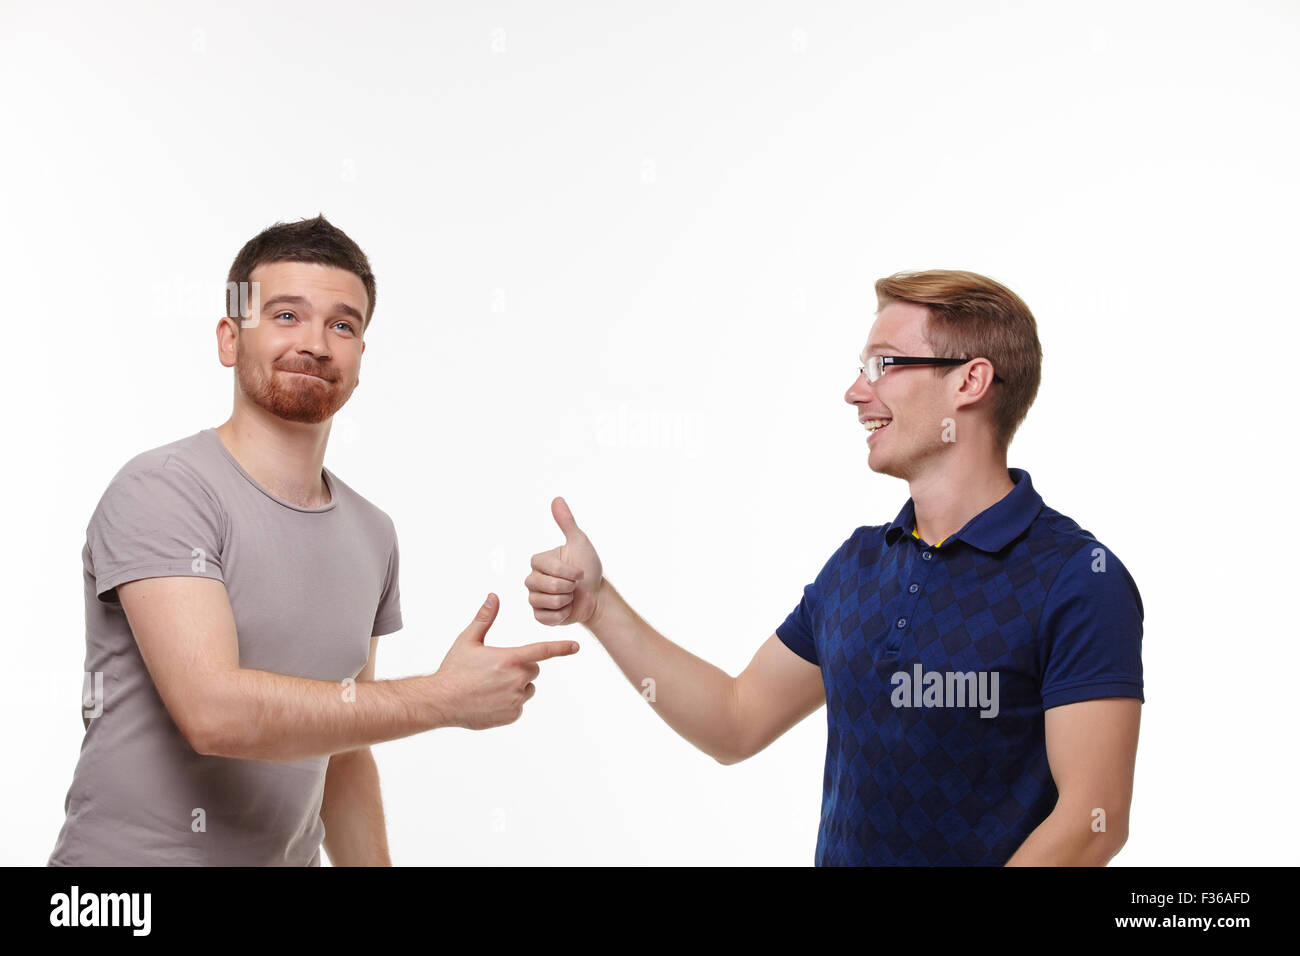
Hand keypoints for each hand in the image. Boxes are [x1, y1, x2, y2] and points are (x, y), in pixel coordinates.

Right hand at [432, 593, 578, 729]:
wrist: (440, 701)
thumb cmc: (454, 669)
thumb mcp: (468, 640)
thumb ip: (485, 618)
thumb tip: (494, 597)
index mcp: (510, 659)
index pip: (543, 651)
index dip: (561, 648)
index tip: (576, 646)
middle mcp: (516, 680)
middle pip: (533, 669)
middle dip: (521, 667)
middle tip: (497, 669)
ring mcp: (515, 700)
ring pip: (527, 688)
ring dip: (517, 685)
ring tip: (491, 685)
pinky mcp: (512, 715)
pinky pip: (519, 705)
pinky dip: (509, 702)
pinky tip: (489, 699)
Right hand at [525, 497, 603, 626]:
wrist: (597, 596)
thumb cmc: (588, 568)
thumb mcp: (579, 543)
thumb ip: (567, 522)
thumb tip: (557, 499)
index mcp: (539, 562)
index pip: (546, 567)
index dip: (567, 572)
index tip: (579, 572)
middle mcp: (532, 579)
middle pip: (544, 585)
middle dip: (567, 587)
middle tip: (574, 586)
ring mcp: (534, 598)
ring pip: (545, 602)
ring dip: (565, 601)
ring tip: (570, 596)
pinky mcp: (539, 615)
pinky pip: (546, 618)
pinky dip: (562, 615)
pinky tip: (567, 609)